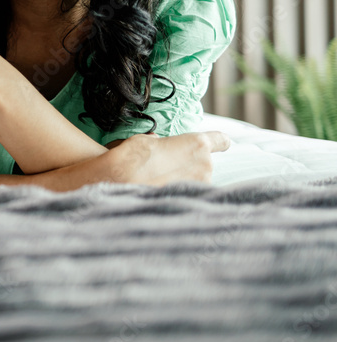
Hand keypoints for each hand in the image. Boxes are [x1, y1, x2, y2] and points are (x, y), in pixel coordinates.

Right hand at [106, 131, 231, 184]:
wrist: (120, 183)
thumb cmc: (132, 158)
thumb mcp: (146, 140)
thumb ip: (162, 142)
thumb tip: (159, 143)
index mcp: (197, 144)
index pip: (221, 140)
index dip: (218, 142)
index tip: (216, 144)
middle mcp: (205, 165)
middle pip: (204, 163)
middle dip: (189, 165)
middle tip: (166, 167)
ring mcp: (201, 186)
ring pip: (197, 180)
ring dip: (184, 180)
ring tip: (160, 182)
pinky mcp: (192, 202)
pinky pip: (189, 194)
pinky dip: (179, 193)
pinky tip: (161, 192)